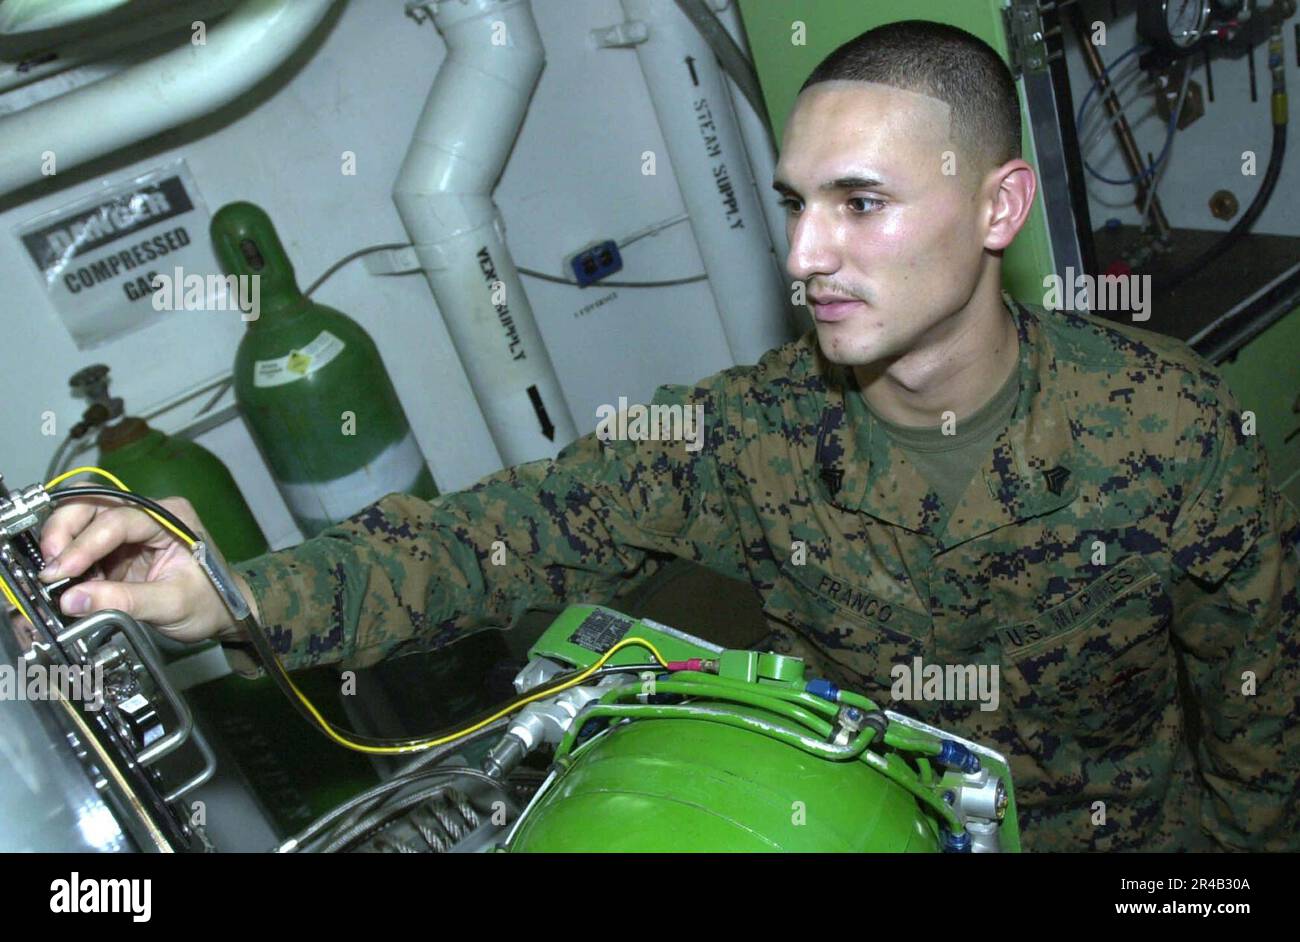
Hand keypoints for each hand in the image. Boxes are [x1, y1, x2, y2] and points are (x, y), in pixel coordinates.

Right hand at [36, 495, 256, 643]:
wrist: (226, 612)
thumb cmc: (212, 601)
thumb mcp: (171, 604)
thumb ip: (122, 600)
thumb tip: (71, 600)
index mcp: (170, 516)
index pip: (117, 519)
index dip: (84, 543)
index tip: (60, 570)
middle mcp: (149, 514)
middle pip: (92, 503)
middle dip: (64, 530)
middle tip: (50, 565)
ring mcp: (132, 529)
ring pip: (82, 518)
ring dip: (63, 544)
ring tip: (57, 576)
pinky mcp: (119, 548)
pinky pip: (84, 545)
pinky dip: (71, 560)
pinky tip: (70, 581)